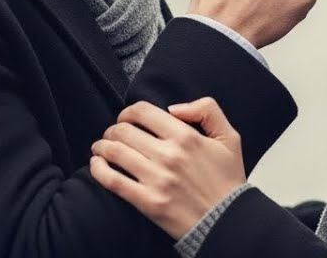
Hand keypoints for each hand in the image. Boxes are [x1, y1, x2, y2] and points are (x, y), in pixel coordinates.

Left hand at [90, 99, 245, 240]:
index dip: (129, 111)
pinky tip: (97, 165)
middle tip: (113, 134)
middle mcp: (169, 155)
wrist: (227, 219)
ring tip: (101, 148)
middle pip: (123, 131)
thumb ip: (208, 110)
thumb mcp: (229, 137)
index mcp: (187, 137)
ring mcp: (157, 179)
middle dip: (113, 129)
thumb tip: (173, 108)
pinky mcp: (147, 201)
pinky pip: (112, 181)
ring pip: (114, 152)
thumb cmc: (227, 179)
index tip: (128, 118)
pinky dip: (98, 169)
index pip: (143, 112)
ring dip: (102, 146)